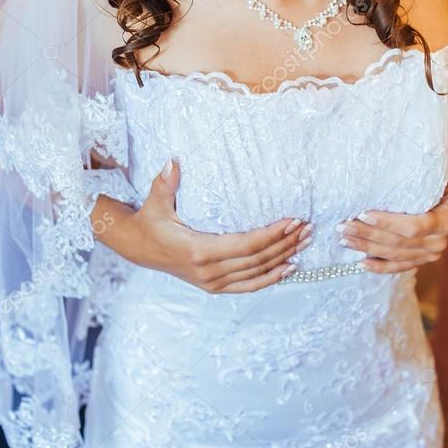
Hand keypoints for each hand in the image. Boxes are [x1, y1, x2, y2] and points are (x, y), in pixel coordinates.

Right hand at [128, 157, 312, 292]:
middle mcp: (209, 271)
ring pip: (257, 274)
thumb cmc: (150, 220)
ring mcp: (212, 282)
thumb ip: (165, 182)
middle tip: (308, 228)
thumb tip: (173, 161)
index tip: (293, 220)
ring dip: (284, 259)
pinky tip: (289, 267)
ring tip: (305, 243)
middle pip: (257, 260)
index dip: (272, 234)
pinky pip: (249, 286)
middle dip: (285, 243)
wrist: (139, 248)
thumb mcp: (155, 201)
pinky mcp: (215, 286)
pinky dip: (271, 279)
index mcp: (198, 250)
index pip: (245, 245)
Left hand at [337, 141, 447, 272]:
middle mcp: (438, 242)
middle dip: (368, 235)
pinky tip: (360, 263)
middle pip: (398, 243)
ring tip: (343, 239)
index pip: (414, 226)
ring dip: (367, 249)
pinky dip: (380, 267)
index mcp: (446, 221)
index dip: (388, 223)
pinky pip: (399, 266)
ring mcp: (429, 254)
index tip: (364, 213)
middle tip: (342, 226)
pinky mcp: (420, 259)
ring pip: (394, 255)